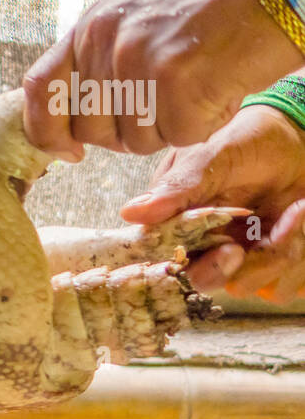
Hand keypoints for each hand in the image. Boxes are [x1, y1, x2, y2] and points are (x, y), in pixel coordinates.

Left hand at [23, 0, 302, 158]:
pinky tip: (220, 87)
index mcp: (91, 26)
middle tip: (166, 104)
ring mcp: (140, 65)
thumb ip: (103, 56)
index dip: (46, 132)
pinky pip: (179, 137)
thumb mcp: (139, 14)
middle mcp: (107, 44)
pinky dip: (203, 123)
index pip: (40, 89)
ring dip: (169, 128)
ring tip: (198, 83)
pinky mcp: (178, 86)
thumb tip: (76, 115)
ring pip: (135, 141)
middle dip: (125, 134)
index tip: (69, 152)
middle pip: (90, 129)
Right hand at [119, 105, 304, 300]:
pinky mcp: (274, 261)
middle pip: (213, 283)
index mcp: (176, 226)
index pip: (171, 267)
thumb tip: (130, 214)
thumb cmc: (246, 137)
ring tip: (298, 210)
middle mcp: (204, 246)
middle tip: (274, 228)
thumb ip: (177, 189)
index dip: (199, 269)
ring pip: (257, 286)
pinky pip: (286, 284)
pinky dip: (302, 254)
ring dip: (286, 252)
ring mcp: (241, 256)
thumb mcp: (210, 157)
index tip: (230, 249)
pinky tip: (303, 216)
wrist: (296, 133)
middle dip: (247, 263)